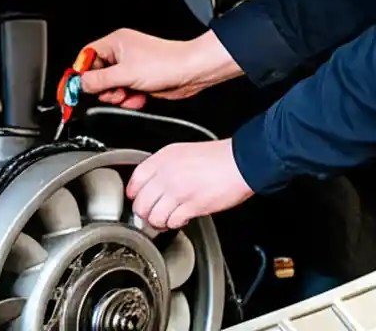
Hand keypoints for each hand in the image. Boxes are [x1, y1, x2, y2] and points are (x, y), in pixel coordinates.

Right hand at [78, 29, 240, 108]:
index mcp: (116, 43)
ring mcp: (132, 67)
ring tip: (129, 94)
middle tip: (113, 92)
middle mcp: (122, 53)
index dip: (81, 72)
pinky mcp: (140, 80)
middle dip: (105, 88)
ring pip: (112, 87)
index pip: (87, 56)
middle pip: (98, 75)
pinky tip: (138, 98)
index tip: (78, 87)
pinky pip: (125, 93)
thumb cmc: (166, 63)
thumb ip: (99, 80)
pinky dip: (130, 98)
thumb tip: (80, 84)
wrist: (190, 72)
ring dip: (118, 96)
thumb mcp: (125, 74)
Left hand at [128, 139, 252, 228]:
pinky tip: (182, 218)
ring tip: (168, 218)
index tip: (138, 198)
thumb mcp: (183, 152)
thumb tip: (151, 183)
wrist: (241, 161)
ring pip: (154, 217)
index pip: (135, 180)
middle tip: (153, 213)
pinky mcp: (192, 206)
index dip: (134, 194)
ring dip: (160, 221)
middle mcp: (167, 174)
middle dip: (145, 212)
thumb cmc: (217, 157)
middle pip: (141, 203)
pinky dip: (175, 224)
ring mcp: (178, 191)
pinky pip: (173, 222)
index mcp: (164, 158)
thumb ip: (164, 166)